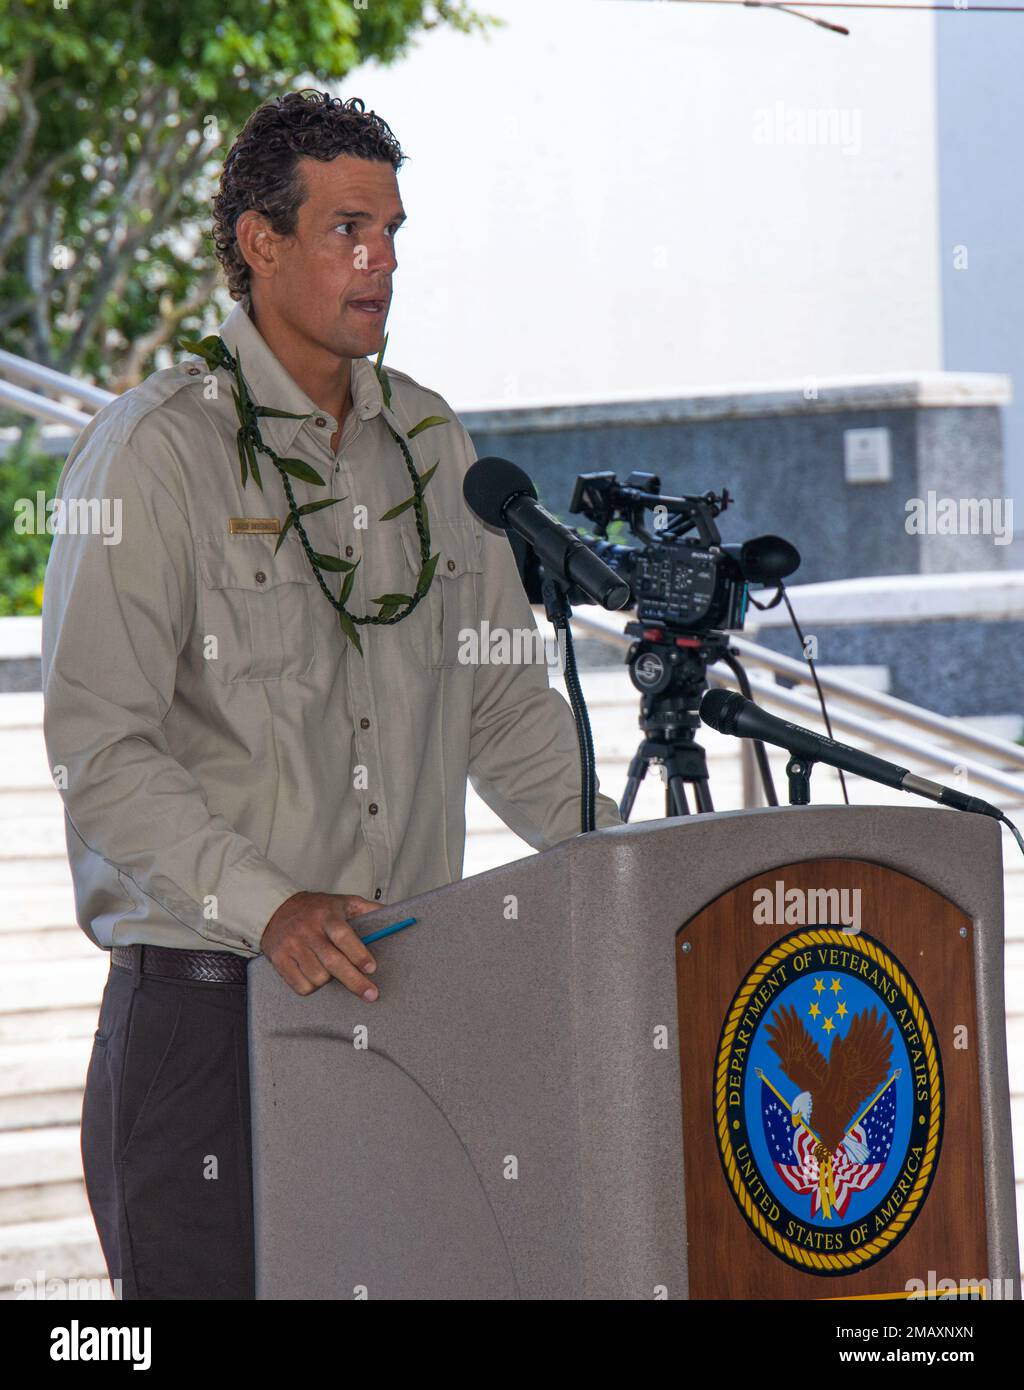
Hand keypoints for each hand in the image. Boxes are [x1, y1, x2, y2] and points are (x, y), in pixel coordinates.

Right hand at [260, 891, 383, 998]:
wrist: (276, 909)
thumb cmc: (317, 909)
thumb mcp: (343, 902)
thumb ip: (369, 909)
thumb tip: (397, 915)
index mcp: (326, 915)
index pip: (344, 936)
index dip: (358, 954)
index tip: (372, 968)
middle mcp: (308, 930)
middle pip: (333, 962)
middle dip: (354, 981)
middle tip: (371, 994)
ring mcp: (291, 945)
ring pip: (317, 977)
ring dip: (329, 981)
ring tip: (332, 971)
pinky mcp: (278, 959)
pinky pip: (300, 985)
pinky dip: (312, 987)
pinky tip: (315, 976)